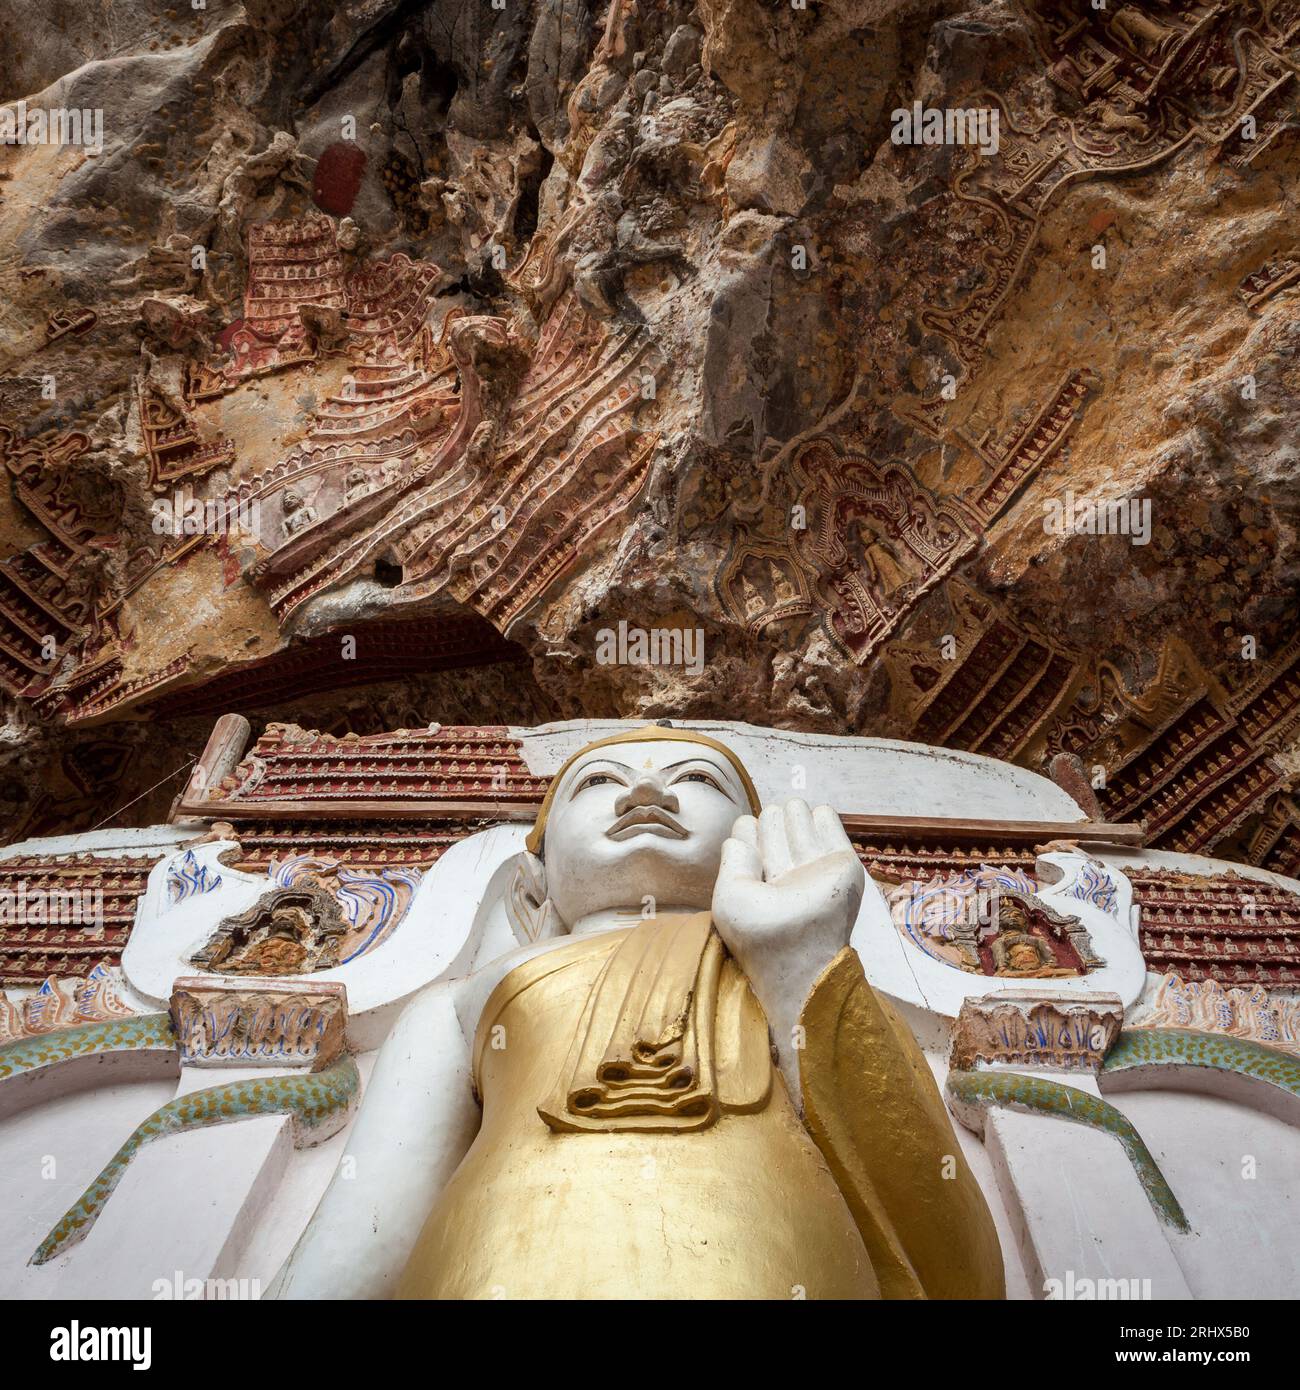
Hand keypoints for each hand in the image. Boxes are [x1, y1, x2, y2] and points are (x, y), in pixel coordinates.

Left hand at [712, 800, 864, 978]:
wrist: (802, 957)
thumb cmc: (760, 936)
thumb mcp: (730, 896)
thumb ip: (733, 859)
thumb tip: (745, 831)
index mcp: (757, 877)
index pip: (747, 829)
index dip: (745, 834)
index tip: (748, 855)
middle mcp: (784, 867)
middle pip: (772, 816)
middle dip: (769, 824)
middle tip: (774, 857)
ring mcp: (812, 863)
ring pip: (798, 811)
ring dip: (792, 815)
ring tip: (793, 846)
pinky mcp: (841, 861)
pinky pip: (827, 817)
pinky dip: (819, 815)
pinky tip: (814, 826)